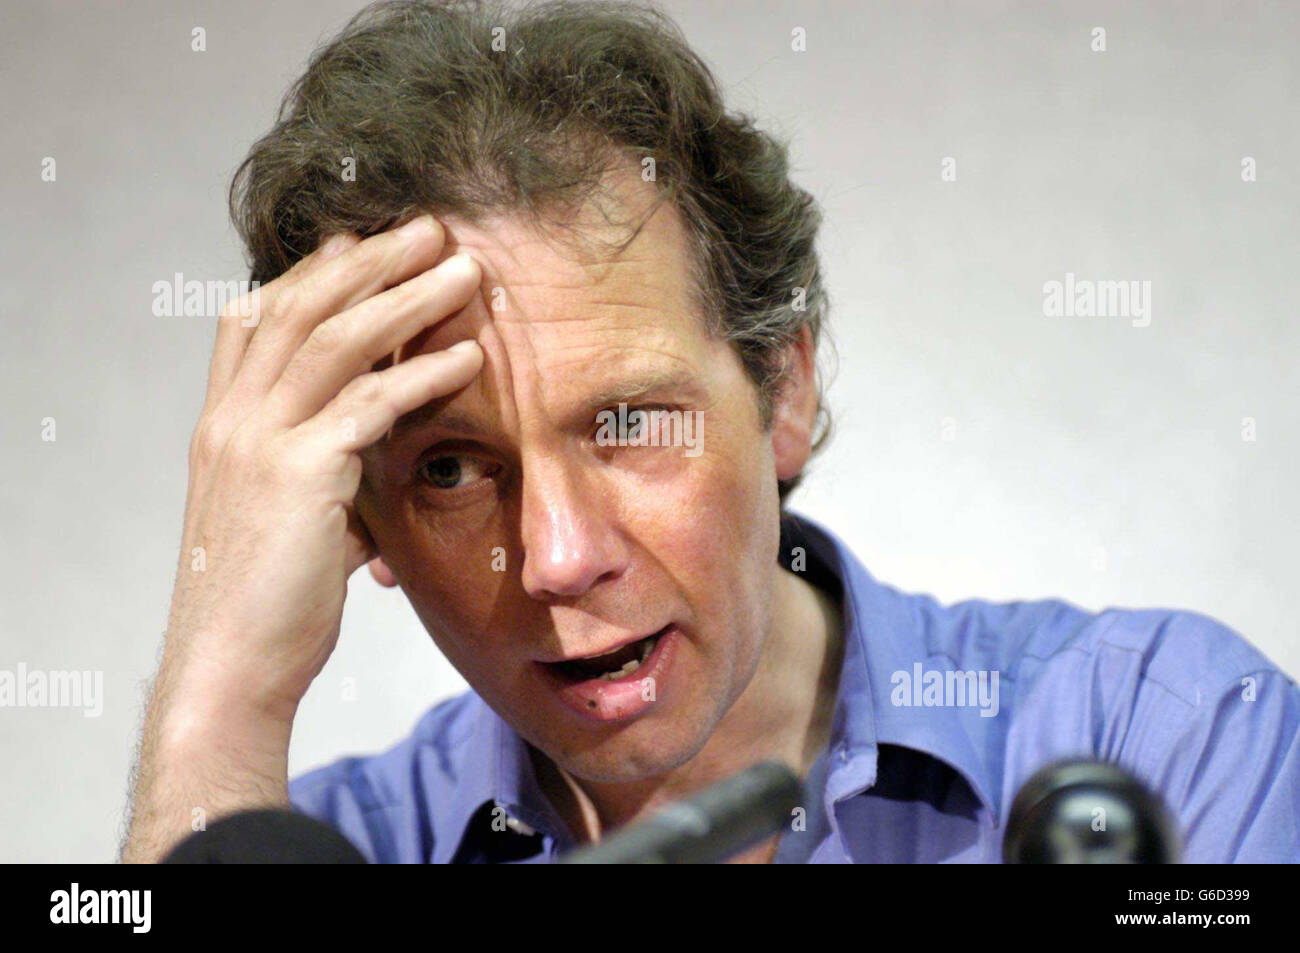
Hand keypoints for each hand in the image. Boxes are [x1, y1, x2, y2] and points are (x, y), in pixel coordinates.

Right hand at [124, 215, 480, 859]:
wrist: (232, 665)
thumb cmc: (267, 600)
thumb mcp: (286, 517)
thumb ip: (319, 467)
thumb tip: (366, 452)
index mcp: (221, 424)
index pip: (254, 320)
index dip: (307, 274)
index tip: (356, 241)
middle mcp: (232, 419)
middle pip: (300, 309)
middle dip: (369, 262)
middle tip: (430, 230)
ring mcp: (259, 442)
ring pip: (335, 340)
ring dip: (405, 299)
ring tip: (462, 270)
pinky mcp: (298, 475)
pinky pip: (369, 404)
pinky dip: (422, 374)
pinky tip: (467, 357)